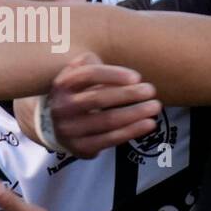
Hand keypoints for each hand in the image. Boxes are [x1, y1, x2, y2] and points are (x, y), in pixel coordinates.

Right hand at [20, 52, 161, 157]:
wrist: (54, 125)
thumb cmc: (76, 93)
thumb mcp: (76, 74)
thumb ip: (90, 63)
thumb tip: (107, 64)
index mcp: (62, 84)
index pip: (88, 75)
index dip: (113, 75)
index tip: (137, 77)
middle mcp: (62, 107)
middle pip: (98, 99)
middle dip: (128, 94)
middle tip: (150, 90)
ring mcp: (69, 130)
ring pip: (107, 121)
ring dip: (134, 113)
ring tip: (155, 107)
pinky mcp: (80, 147)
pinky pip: (110, 139)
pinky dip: (132, 131)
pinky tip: (149, 124)